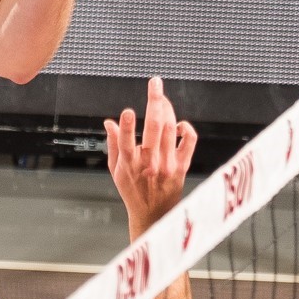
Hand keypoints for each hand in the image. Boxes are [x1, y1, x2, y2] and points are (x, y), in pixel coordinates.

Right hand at [106, 77, 197, 235]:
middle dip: (155, 101)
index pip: (126, 142)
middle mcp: (149, 163)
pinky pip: (188, 141)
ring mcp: (167, 165)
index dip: (127, 126)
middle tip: (155, 83)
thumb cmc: (132, 191)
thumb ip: (113, 144)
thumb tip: (109, 121)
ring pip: (170, 129)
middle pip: (154, 128)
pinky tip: (178, 123)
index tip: (128, 111)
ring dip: (167, 108)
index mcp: (129, 164)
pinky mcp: (182, 166)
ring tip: (162, 96)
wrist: (153, 215)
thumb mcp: (115, 170)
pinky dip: (186, 128)